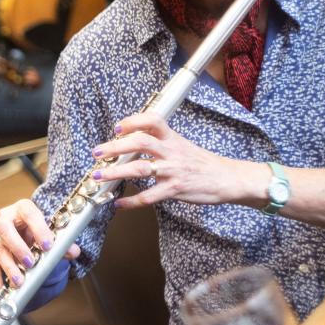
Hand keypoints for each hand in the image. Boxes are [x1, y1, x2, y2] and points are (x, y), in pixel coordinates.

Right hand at [0, 199, 79, 293]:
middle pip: (5, 229)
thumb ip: (62, 243)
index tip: (48, 245)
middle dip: (18, 248)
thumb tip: (73, 251)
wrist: (21, 227)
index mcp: (23, 208)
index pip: (29, 214)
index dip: (39, 229)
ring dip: (8, 266)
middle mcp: (5, 217)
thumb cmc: (35, 228)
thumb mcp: (48, 232)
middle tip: (30, 264)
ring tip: (18, 281)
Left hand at [89, 112, 263, 208]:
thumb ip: (160, 142)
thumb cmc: (201, 162)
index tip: (116, 128)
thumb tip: (132, 141)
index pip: (152, 120)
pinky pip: (149, 196)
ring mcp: (173, 170)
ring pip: (140, 169)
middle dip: (114, 147)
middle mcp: (172, 151)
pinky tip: (120, 204)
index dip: (133, 121)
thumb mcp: (181, 145)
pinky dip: (131, 201)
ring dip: (116, 173)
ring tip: (99, 177)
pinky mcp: (175, 189)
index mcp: (173, 138)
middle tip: (97, 153)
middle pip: (140, 142)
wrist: (226, 178)